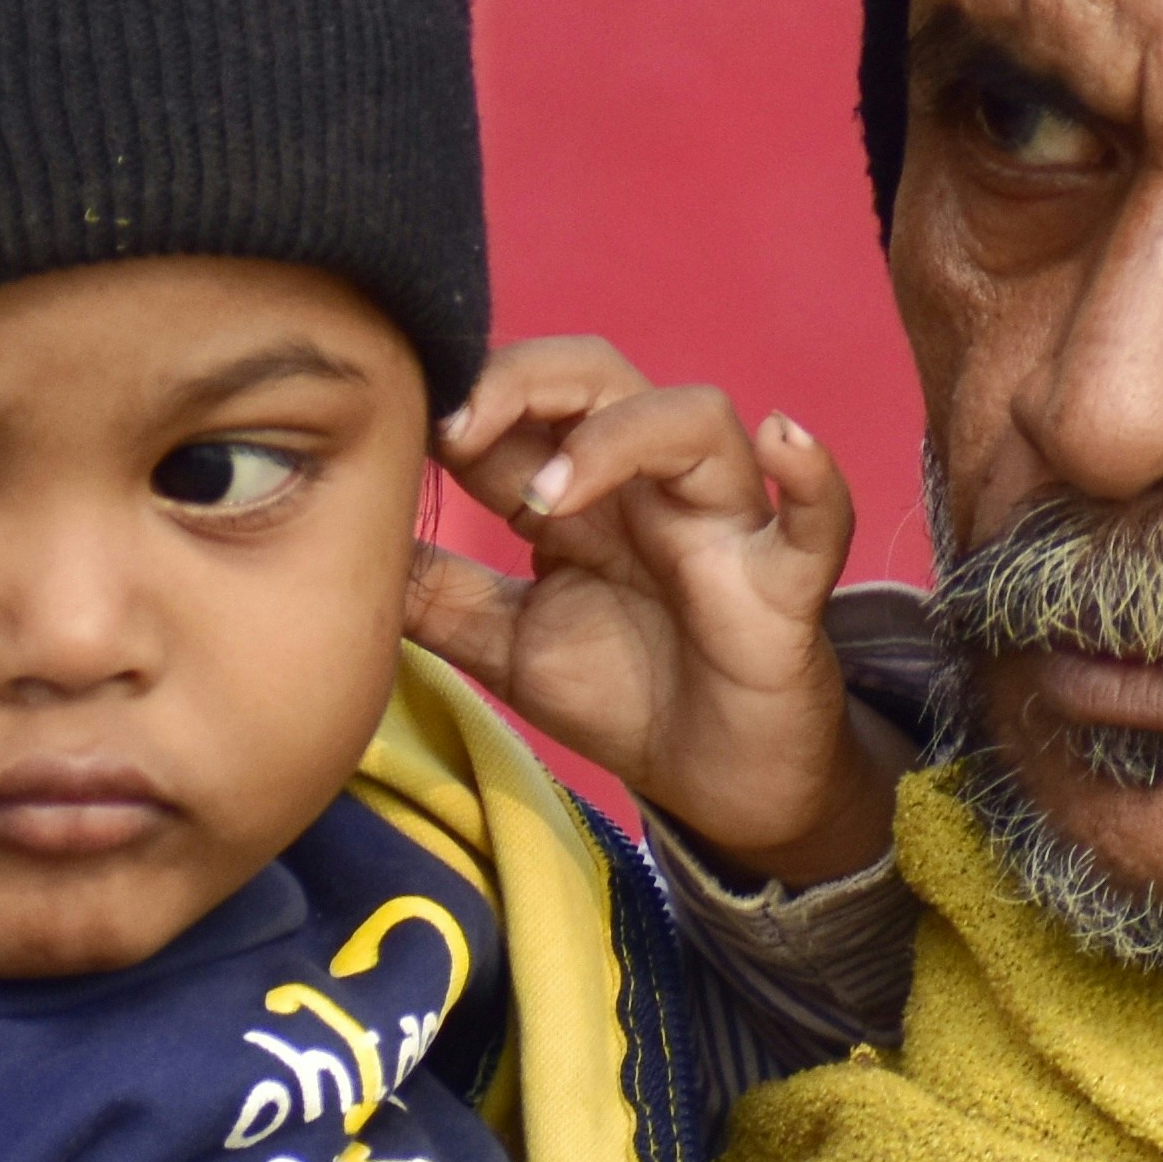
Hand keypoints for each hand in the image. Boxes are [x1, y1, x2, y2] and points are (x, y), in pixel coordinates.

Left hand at [406, 336, 885, 887]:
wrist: (718, 786)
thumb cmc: (627, 697)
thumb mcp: (506, 645)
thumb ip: (435, 595)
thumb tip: (344, 545)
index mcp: (579, 496)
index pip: (519, 407)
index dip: (463, 398)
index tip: (401, 423)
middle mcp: (649, 489)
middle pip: (600, 375)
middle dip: (525, 381)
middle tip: (457, 425)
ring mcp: (722, 526)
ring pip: (695, 420)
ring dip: (619, 434)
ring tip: (550, 495)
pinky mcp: (784, 583)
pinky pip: (818, 516)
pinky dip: (810, 476)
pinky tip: (782, 442)